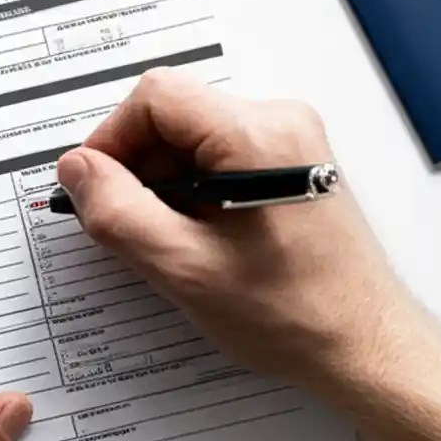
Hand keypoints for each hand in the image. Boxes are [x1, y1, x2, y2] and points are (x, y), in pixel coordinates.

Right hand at [55, 69, 407, 393]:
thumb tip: (77, 170)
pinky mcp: (296, 162)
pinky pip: (224, 153)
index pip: (156, 95)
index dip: (112, 138)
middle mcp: (281, 122)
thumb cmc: (293, 314)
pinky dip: (197, 186)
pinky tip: (204, 235)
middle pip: (176, 112)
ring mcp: (293, 140)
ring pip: (196, 135)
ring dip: (168, 180)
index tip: (96, 186)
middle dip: (140, 165)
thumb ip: (118, 212)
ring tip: (176, 239)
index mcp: (257, 136)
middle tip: (132, 225)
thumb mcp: (184, 268)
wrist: (363, 345)